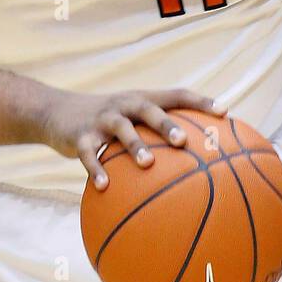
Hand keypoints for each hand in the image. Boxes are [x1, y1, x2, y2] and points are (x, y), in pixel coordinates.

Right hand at [39, 88, 225, 188]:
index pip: (176, 95)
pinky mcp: (79, 135)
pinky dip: (96, 169)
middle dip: (167, 124)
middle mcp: (124, 105)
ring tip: (148, 164)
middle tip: (184, 141)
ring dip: (135, 145)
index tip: (225, 112)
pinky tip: (105, 187)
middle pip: (149, 109)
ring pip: (121, 129)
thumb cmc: (107, 122)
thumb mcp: (132, 119)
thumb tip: (199, 160)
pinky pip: (88, 154)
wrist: (56, 112)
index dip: (200, 102)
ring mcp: (102, 119)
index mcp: (142, 99)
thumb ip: (158, 133)